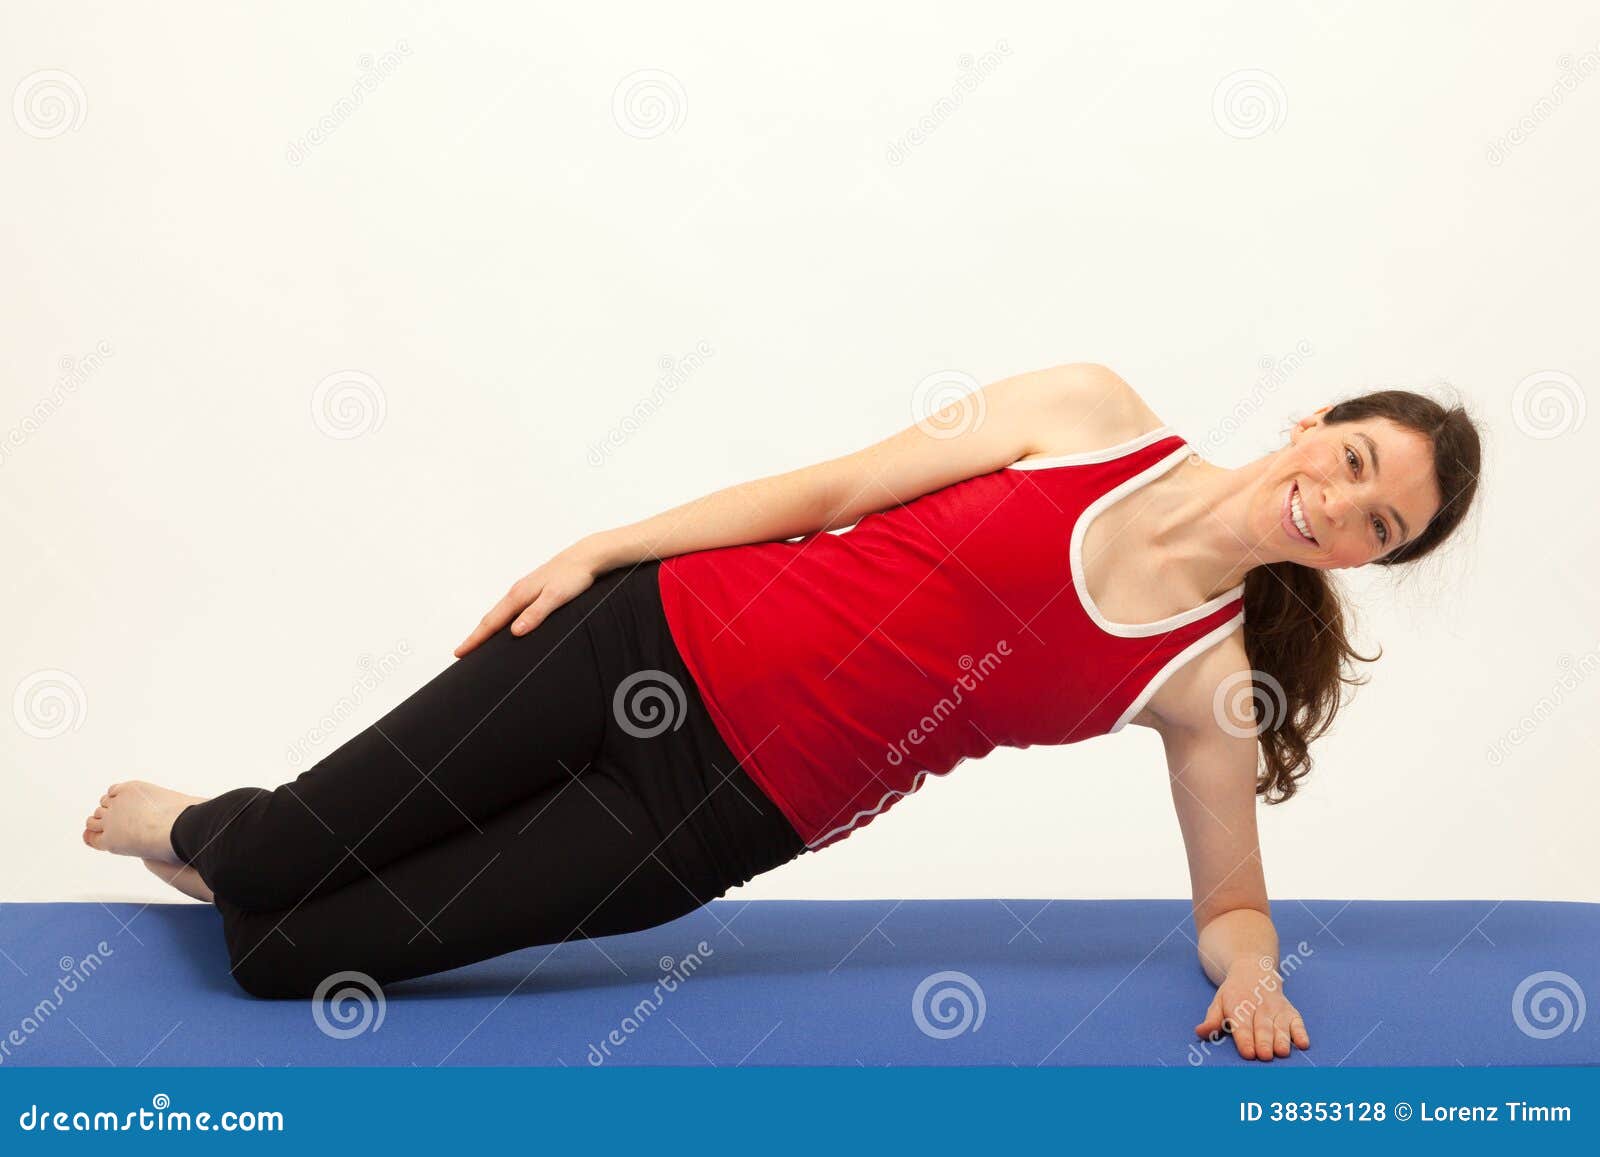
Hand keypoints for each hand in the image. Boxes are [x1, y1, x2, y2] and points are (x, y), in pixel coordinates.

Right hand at [453, 546, 602, 656]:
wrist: (586, 557)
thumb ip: (536, 614)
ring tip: (478, 642)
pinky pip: (510, 608)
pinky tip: (505, 625)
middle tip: (461, 652)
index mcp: (519, 595)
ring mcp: (524, 590)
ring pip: (500, 612)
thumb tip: (514, 632)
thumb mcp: (555, 597)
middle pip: (491, 618)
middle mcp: (517, 592)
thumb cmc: (574, 577)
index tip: (459, 653)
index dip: (475, 639)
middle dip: (475, 636)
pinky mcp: (534, 590)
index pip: (491, 622)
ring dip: (487, 628)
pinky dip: (501, 620)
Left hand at [1194, 958, 1310, 1061]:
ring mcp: (1277, 1009)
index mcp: (1239, 1006)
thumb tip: (1200, 1032)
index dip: (1245, 1040)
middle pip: (1263, 1027)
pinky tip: (1303, 1043)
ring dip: (1282, 1039)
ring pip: (1281, 1025)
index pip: (1242, 1025)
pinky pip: (1298, 1022)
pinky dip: (1301, 1032)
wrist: (1254, 971)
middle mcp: (1259, 1007)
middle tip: (1265, 1056)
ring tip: (1282, 1052)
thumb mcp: (1219, 1002)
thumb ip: (1212, 1020)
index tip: (1248, 1054)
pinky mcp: (1291, 1011)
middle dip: (1264, 1041)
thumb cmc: (1234, 995)